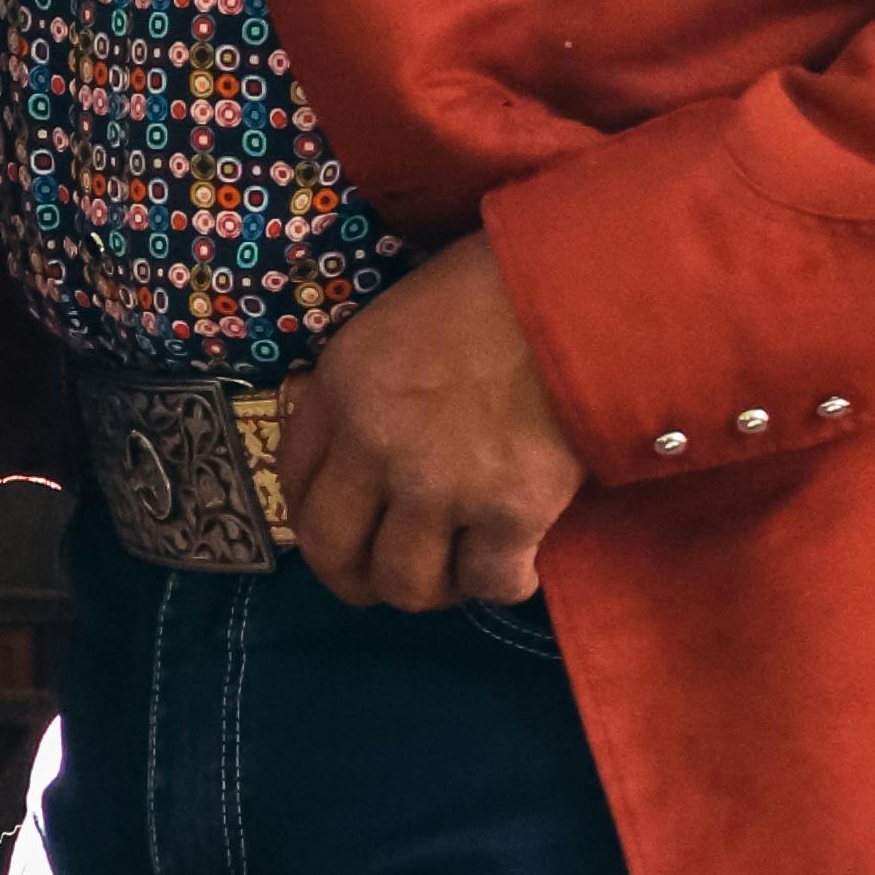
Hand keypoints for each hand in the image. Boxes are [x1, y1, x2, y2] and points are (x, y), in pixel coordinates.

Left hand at [279, 239, 587, 613]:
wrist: (582, 290)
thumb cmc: (495, 287)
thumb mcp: (397, 321)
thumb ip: (367, 387)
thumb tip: (361, 447)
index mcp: (342, 388)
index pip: (293, 482)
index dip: (315, 518)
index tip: (344, 528)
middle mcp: (376, 445)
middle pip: (333, 552)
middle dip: (354, 577)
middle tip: (387, 576)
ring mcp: (441, 484)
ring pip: (406, 584)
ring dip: (431, 587)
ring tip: (458, 569)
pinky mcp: (511, 511)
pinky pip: (490, 584)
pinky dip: (504, 584)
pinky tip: (518, 565)